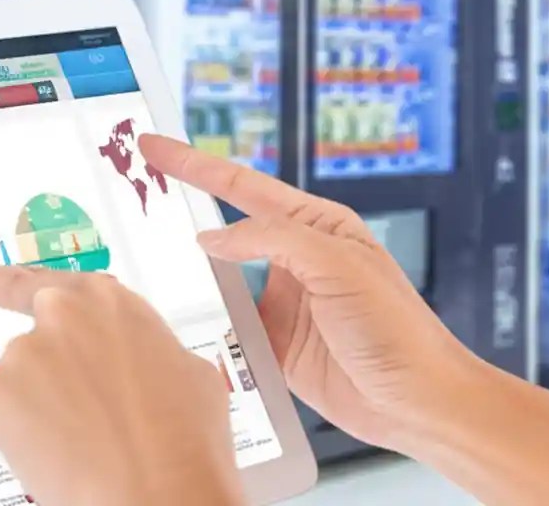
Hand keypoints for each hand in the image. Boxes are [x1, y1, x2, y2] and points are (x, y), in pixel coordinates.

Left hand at [0, 269, 246, 505]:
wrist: (156, 489)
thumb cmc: (185, 437)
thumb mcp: (186, 370)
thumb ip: (143, 350)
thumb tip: (137, 362)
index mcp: (108, 300)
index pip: (40, 279)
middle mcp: (60, 314)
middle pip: (31, 329)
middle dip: (20, 343)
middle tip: (11, 350)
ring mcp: (24, 352)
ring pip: (22, 379)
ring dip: (42, 405)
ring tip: (89, 443)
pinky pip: (4, 413)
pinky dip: (24, 433)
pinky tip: (63, 453)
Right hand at [140, 135, 476, 453]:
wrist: (417, 402)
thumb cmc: (397, 327)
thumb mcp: (337, 266)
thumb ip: (274, 241)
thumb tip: (212, 238)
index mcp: (316, 226)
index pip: (243, 187)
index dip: (195, 165)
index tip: (154, 147)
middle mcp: (296, 260)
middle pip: (224, 231)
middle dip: (179, 213)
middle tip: (131, 196)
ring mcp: (284, 304)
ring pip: (219, 283)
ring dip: (187, 278)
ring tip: (139, 264)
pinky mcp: (276, 348)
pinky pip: (227, 331)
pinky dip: (203, 329)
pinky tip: (175, 325)